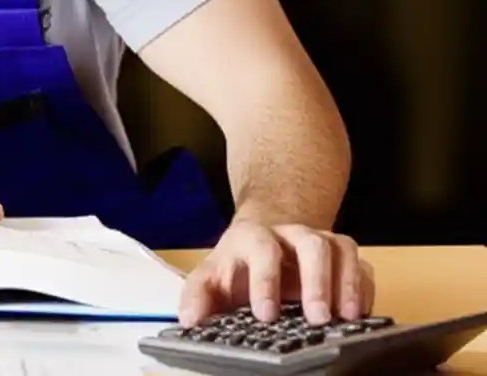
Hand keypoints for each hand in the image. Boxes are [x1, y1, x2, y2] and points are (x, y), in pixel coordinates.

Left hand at [179, 219, 374, 327]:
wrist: (263, 239)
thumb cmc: (237, 264)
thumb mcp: (210, 275)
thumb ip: (197, 295)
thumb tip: (190, 319)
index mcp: (254, 236)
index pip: (262, 249)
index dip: (265, 281)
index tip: (266, 314)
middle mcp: (291, 234)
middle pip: (311, 244)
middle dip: (316, 281)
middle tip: (316, 318)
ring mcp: (321, 242)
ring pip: (341, 249)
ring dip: (347, 283)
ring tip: (346, 317)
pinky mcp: (343, 257)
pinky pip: (362, 265)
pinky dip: (364, 288)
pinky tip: (359, 313)